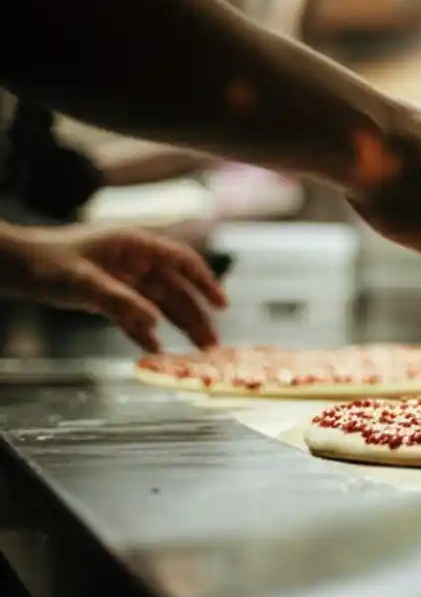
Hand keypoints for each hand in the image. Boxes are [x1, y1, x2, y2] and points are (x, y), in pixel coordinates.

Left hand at [0, 226, 226, 350]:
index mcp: (135, 245)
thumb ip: (120, 301)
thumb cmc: (45, 263)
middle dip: (195, 315)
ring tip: (197, 351)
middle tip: (213, 344)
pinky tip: (156, 350)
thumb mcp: (83, 282)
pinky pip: (135, 315)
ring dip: (177, 326)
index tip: (222, 304)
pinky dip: (145, 331)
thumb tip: (155, 324)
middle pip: (175, 288)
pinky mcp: (108, 295)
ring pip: (159, 303)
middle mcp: (134, 261)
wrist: (12, 267)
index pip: (181, 260)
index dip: (204, 281)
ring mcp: (122, 278)